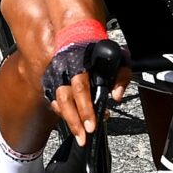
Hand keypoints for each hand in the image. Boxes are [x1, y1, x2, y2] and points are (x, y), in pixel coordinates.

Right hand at [40, 27, 126, 144]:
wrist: (78, 35)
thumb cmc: (99, 51)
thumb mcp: (119, 60)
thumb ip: (121, 77)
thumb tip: (116, 97)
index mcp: (80, 64)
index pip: (81, 90)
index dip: (85, 109)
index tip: (92, 125)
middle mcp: (64, 71)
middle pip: (66, 101)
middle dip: (74, 122)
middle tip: (84, 138)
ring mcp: (55, 77)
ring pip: (58, 103)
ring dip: (69, 121)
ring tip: (79, 136)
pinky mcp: (51, 82)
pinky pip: (54, 102)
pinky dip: (62, 114)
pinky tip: (73, 123)